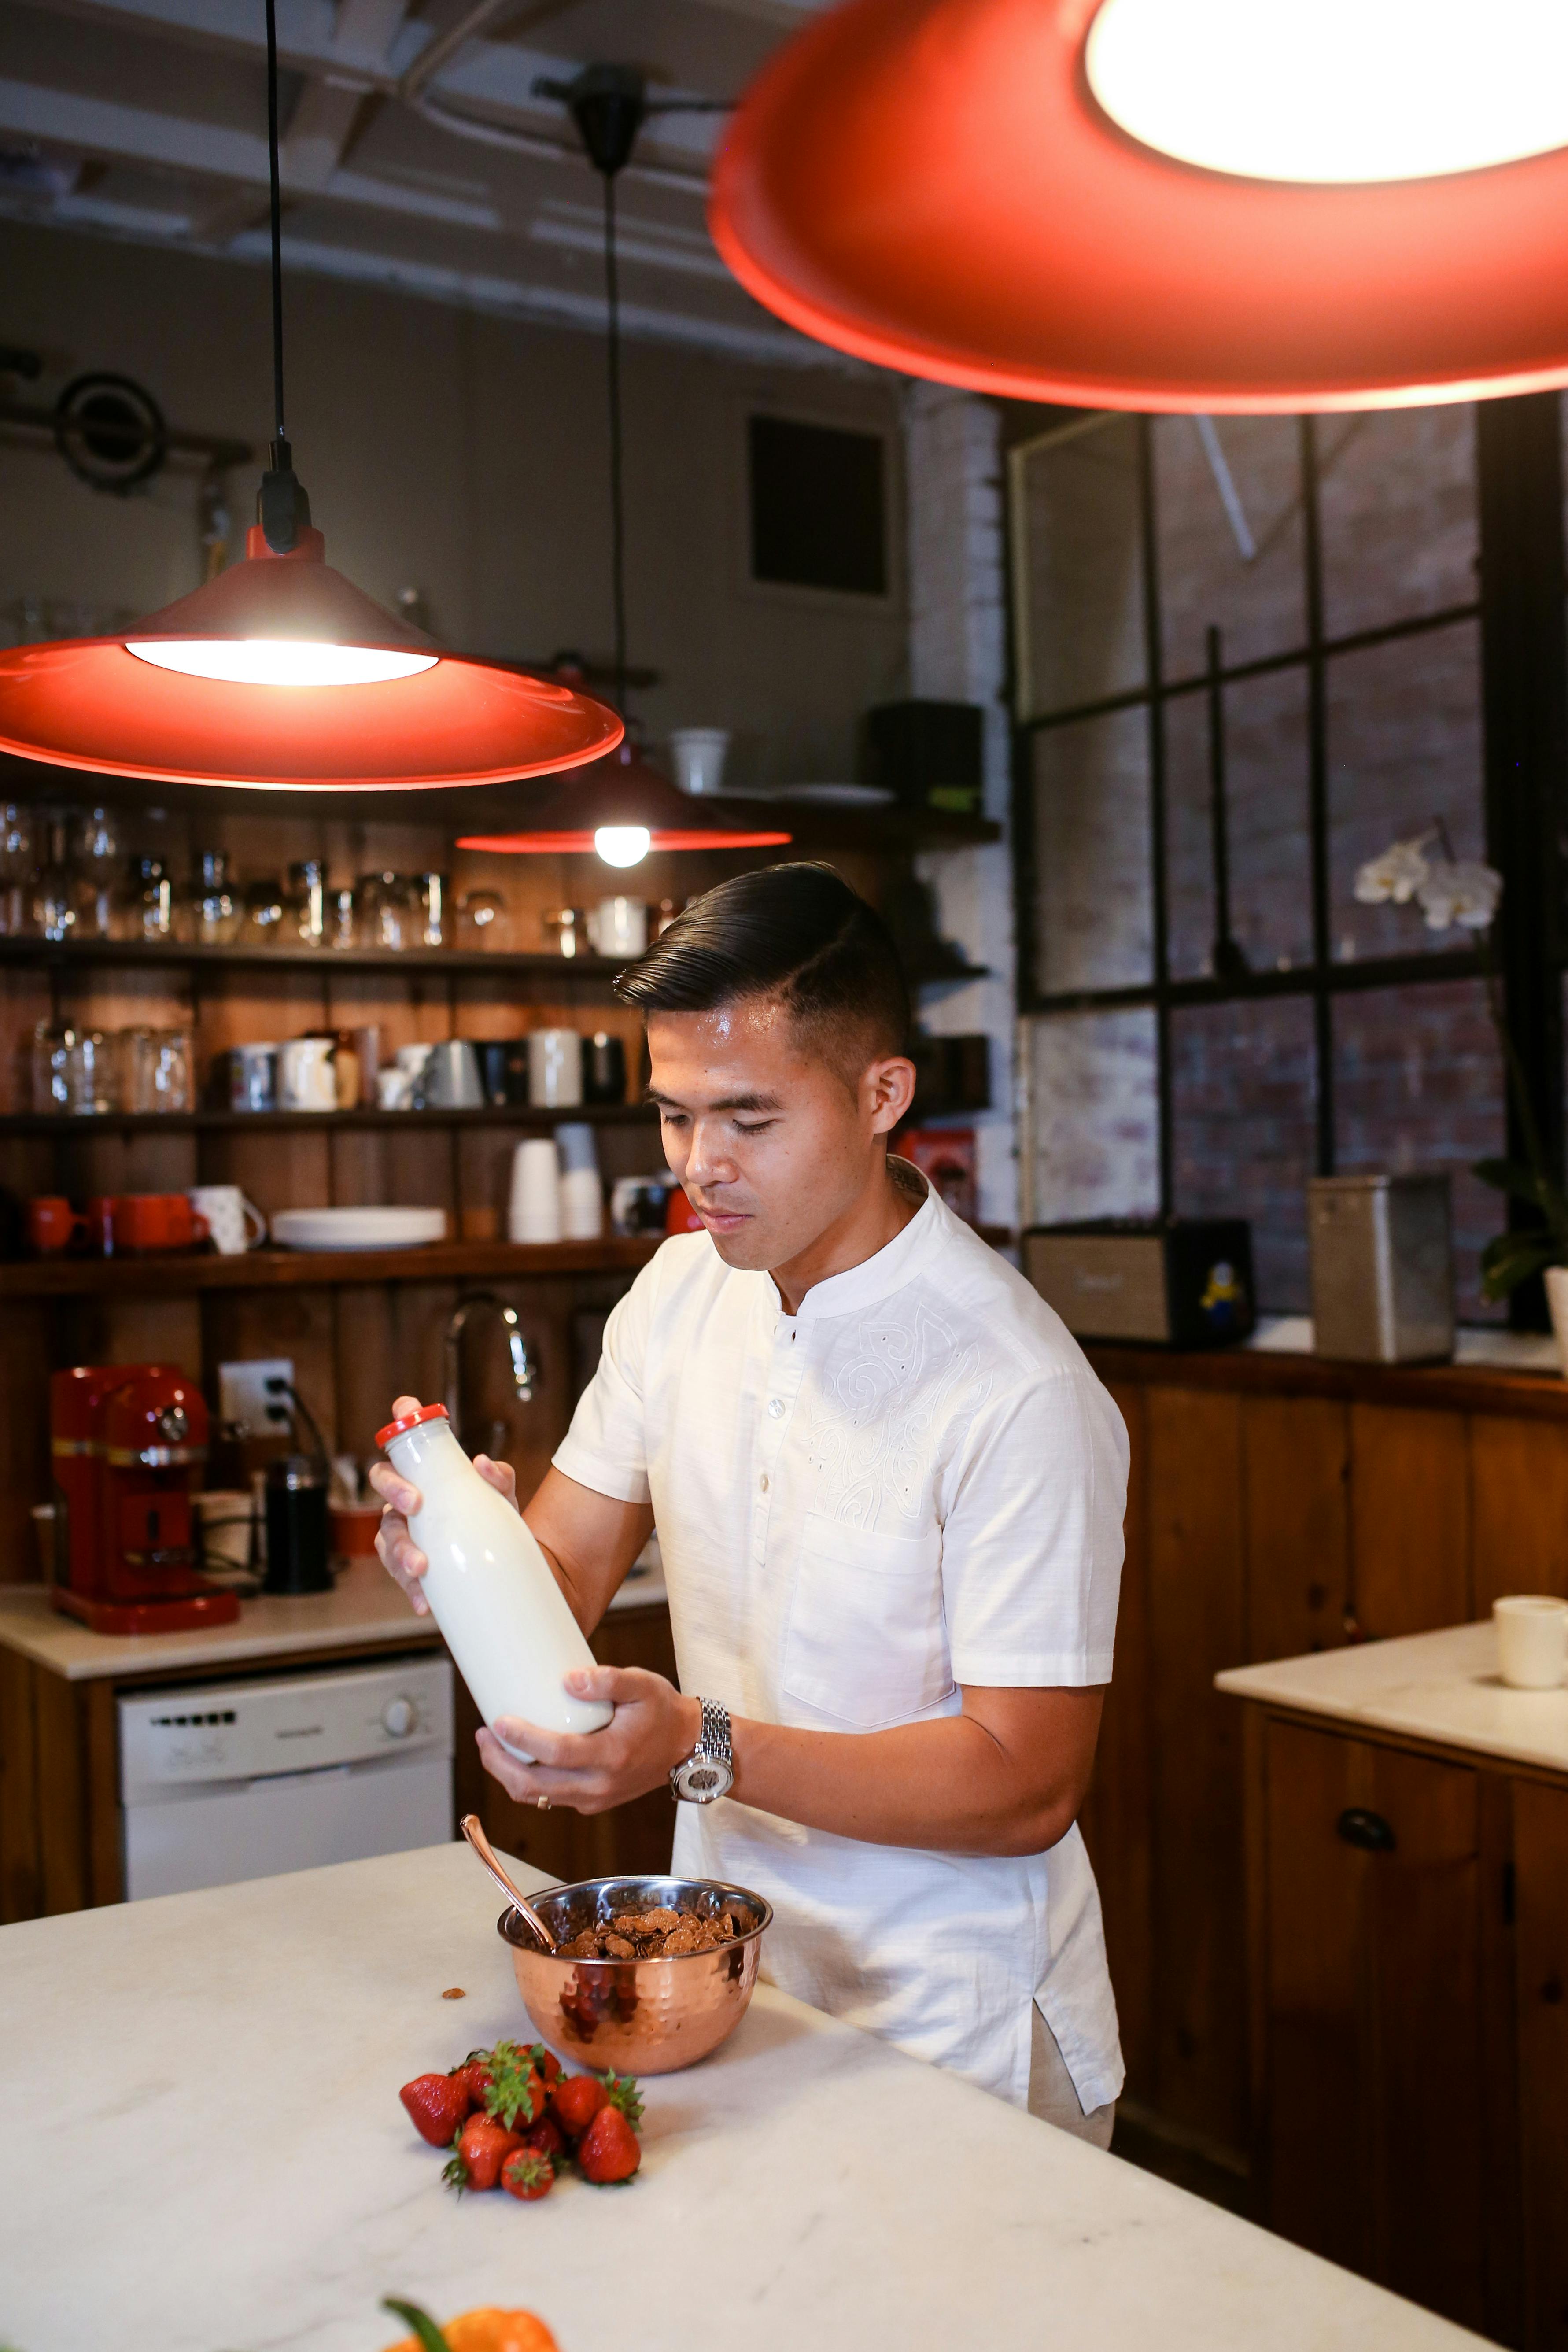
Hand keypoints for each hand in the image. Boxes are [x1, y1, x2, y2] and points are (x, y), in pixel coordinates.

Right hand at [367, 1393, 518, 1616]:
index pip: (403, 1450)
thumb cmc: (494, 1520)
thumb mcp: (503, 1497)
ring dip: (400, 1551)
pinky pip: (400, 1578)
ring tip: (421, 1568)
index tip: (404, 1411)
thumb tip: (483, 1464)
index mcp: (423, 1479)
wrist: (507, 1566)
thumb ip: (500, 1477)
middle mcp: (406, 1504)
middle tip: (415, 1505)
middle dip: (394, 1492)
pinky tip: (425, 1602)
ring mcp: (404, 1536)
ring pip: (386, 1538)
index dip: (399, 1428)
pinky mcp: (410, 1570)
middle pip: (383, 1487)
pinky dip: (411, 1589)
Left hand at [478, 1668, 702, 1814]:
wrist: (687, 1747)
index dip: (521, 1739)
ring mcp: (595, 1798)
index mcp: (612, 1755)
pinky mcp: (592, 1802)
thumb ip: (608, 1679)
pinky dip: (528, 1782)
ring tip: (491, 1746)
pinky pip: (551, 1798)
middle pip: (535, 1786)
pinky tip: (516, 1758)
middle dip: (499, 1763)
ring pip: (537, 1798)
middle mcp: (600, 1785)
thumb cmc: (662, 1711)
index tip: (498, 1721)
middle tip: (484, 1735)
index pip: (556, 1754)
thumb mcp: (643, 1685)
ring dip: (508, 1775)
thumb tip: (567, 1679)